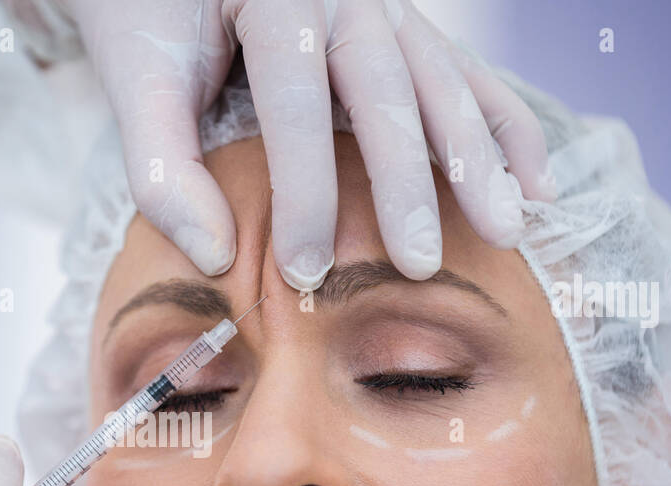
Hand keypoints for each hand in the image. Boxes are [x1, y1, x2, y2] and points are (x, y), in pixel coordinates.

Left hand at [16, 0, 553, 286]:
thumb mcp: (136, 79)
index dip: (305, 194)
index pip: (299, 105)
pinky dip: (502, 126)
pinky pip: (463, 73)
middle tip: (418, 264)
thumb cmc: (149, 16)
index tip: (307, 273)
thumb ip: (161, 166)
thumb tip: (215, 256)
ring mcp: (384, 3)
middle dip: (409, 183)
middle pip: (389, 91)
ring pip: (442, 81)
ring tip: (506, 228)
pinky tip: (534, 182)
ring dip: (478, 158)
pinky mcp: (402, 25)